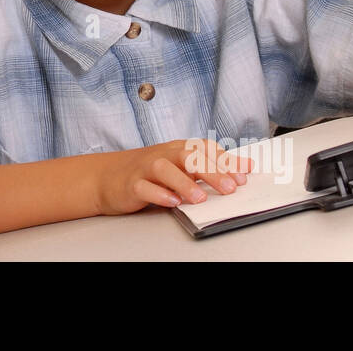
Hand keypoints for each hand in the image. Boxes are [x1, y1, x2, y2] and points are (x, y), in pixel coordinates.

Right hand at [96, 139, 254, 215]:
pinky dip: (159, 194)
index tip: (243, 176)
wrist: (109, 176)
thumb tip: (244, 167)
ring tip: (200, 198)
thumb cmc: (150, 171)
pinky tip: (172, 202)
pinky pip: (144, 187)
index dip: (224, 161)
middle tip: (229, 188)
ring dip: (184, 183)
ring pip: (164, 169)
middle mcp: (163, 155)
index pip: (204, 149)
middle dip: (211, 171)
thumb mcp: (181, 166)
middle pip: (188, 156)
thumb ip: (211, 166)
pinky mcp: (131, 184)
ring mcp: (145, 169)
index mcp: (178, 149)